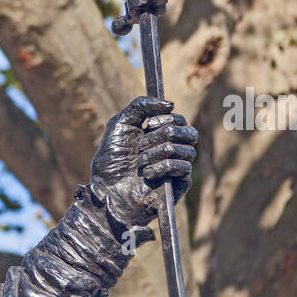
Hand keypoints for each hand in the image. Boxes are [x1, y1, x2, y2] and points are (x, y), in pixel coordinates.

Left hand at [88, 96, 197, 229]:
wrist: (106, 192)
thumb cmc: (111, 161)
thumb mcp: (120, 124)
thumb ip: (140, 105)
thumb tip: (170, 104)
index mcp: (159, 135)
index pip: (178, 119)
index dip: (166, 118)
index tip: (147, 124)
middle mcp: (171, 149)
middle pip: (189, 132)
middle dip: (162, 135)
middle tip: (141, 146)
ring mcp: (176, 167)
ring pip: (187, 149)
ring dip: (159, 152)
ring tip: (140, 162)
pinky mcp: (179, 184)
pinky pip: (183, 167)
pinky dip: (163, 167)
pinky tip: (148, 174)